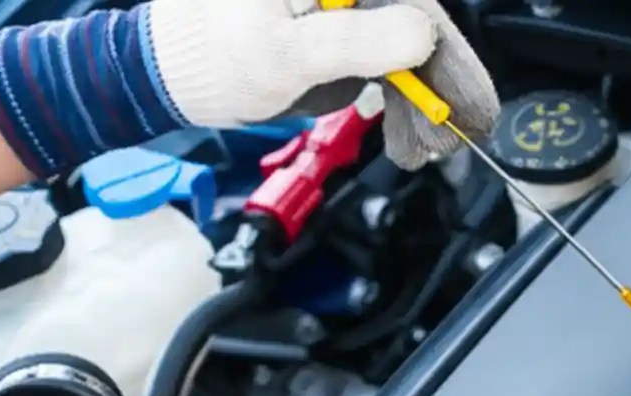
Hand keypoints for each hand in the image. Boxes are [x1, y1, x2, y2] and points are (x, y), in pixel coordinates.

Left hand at [147, 0, 498, 169]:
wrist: (158, 72)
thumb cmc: (205, 58)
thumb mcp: (287, 55)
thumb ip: (358, 40)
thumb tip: (422, 34)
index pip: (410, 1)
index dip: (447, 53)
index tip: (471, 100)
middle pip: (411, 23)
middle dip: (436, 84)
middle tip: (454, 136)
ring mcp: (333, 2)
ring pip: (398, 44)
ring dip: (418, 97)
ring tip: (425, 146)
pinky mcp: (326, 25)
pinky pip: (375, 55)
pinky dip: (393, 93)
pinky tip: (403, 128)